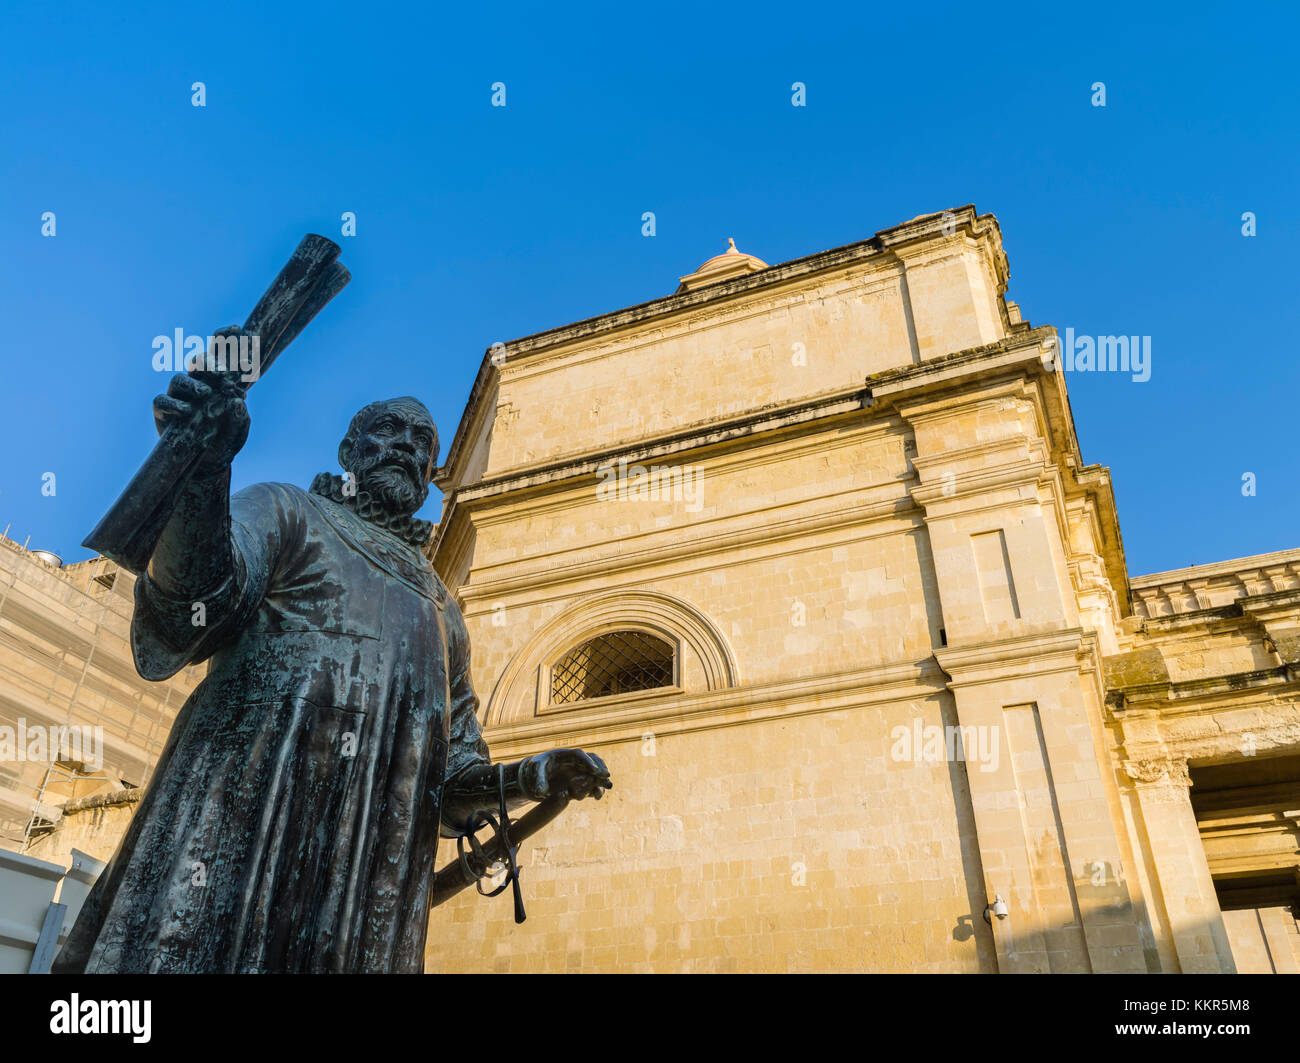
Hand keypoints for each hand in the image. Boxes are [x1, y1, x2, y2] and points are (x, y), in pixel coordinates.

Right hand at [153, 326, 249, 474]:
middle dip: (209, 362)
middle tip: (223, 372)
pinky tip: (187, 411)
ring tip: (207, 394)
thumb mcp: (239, 429)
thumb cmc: (226, 441)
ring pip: (179, 379)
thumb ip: (240, 415)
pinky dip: (173, 403)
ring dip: (193, 384)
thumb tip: (237, 402)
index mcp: (217, 383)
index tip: (236, 329)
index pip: (218, 356)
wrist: (210, 463)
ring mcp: (179, 397)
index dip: (224, 340)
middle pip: (197, 363)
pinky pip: (162, 400)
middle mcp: (197, 384)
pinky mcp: (163, 412)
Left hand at [521, 748, 611, 801]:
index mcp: (565, 754)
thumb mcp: (535, 771)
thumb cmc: (537, 768)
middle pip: (592, 760)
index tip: (594, 770)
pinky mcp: (579, 782)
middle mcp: (575, 761)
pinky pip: (591, 784)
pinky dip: (596, 789)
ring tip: (607, 787)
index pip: (579, 755)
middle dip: (600, 767)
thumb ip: (538, 780)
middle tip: (606, 776)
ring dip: (601, 779)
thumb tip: (541, 792)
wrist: (537, 775)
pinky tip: (597, 796)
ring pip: (594, 772)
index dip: (587, 761)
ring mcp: (578, 771)